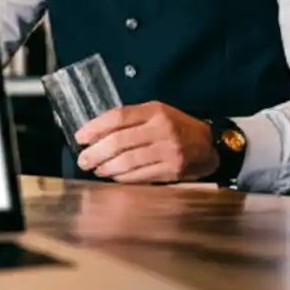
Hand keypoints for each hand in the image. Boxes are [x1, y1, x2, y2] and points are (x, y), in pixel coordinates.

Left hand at [74, 102, 218, 183]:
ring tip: (96, 169)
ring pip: (127, 161)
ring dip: (106, 167)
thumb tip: (97, 132)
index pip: (118, 117)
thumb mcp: (156, 113)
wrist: (208, 144)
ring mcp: (168, 151)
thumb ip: (131, 119)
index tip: (80, 137)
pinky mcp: (171, 170)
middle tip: (83, 159)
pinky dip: (122, 178)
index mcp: (155, 111)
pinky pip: (139, 175)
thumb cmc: (176, 127)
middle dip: (96, 152)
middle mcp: (161, 129)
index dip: (95, 128)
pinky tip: (113, 176)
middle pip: (119, 141)